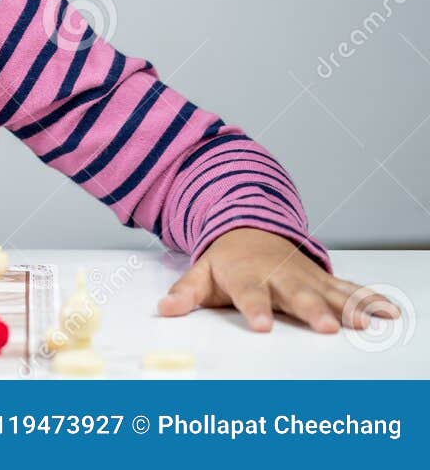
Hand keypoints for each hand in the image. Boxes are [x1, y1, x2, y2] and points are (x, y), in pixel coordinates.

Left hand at [157, 227, 399, 332]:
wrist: (248, 227)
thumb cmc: (226, 260)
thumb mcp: (202, 272)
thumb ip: (186, 293)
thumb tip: (164, 309)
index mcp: (247, 275)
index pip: (250, 294)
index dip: (256, 308)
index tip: (263, 325)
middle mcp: (279, 275)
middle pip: (296, 294)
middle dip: (310, 309)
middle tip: (324, 326)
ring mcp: (305, 275)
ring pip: (328, 291)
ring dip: (347, 306)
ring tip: (364, 323)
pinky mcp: (322, 278)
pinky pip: (348, 288)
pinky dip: (369, 298)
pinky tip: (389, 312)